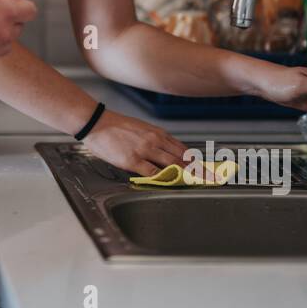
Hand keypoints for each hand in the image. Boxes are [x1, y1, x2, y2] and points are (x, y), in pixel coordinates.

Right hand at [82, 111, 206, 176]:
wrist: (96, 122)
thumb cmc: (114, 126)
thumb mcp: (140, 129)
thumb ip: (154, 141)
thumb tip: (166, 155)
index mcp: (157, 133)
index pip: (183, 150)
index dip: (196, 162)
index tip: (207, 170)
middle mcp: (155, 140)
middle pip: (183, 158)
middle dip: (199, 170)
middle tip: (210, 179)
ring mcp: (145, 150)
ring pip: (173, 165)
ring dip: (187, 175)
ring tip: (198, 184)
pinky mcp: (133, 160)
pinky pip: (153, 172)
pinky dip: (164, 179)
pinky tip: (172, 185)